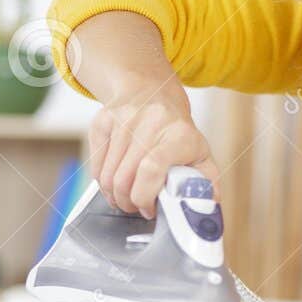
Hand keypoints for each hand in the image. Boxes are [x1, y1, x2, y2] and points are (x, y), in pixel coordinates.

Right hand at [88, 84, 217, 217]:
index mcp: (180, 134)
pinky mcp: (102, 120)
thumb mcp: (200, 154)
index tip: (148, 209)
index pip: (152, 167)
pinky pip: (95, 164)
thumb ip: (206, 184)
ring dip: (114, 195)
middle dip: (128, 202)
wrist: (152, 92)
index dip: (145, 196)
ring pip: (107, 175)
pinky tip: (115, 180)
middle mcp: (150, 122)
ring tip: (126, 197)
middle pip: (125, 178)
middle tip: (136, 207)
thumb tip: (207, 209)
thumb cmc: (178, 132)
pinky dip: (102, 181)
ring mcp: (123, 119)